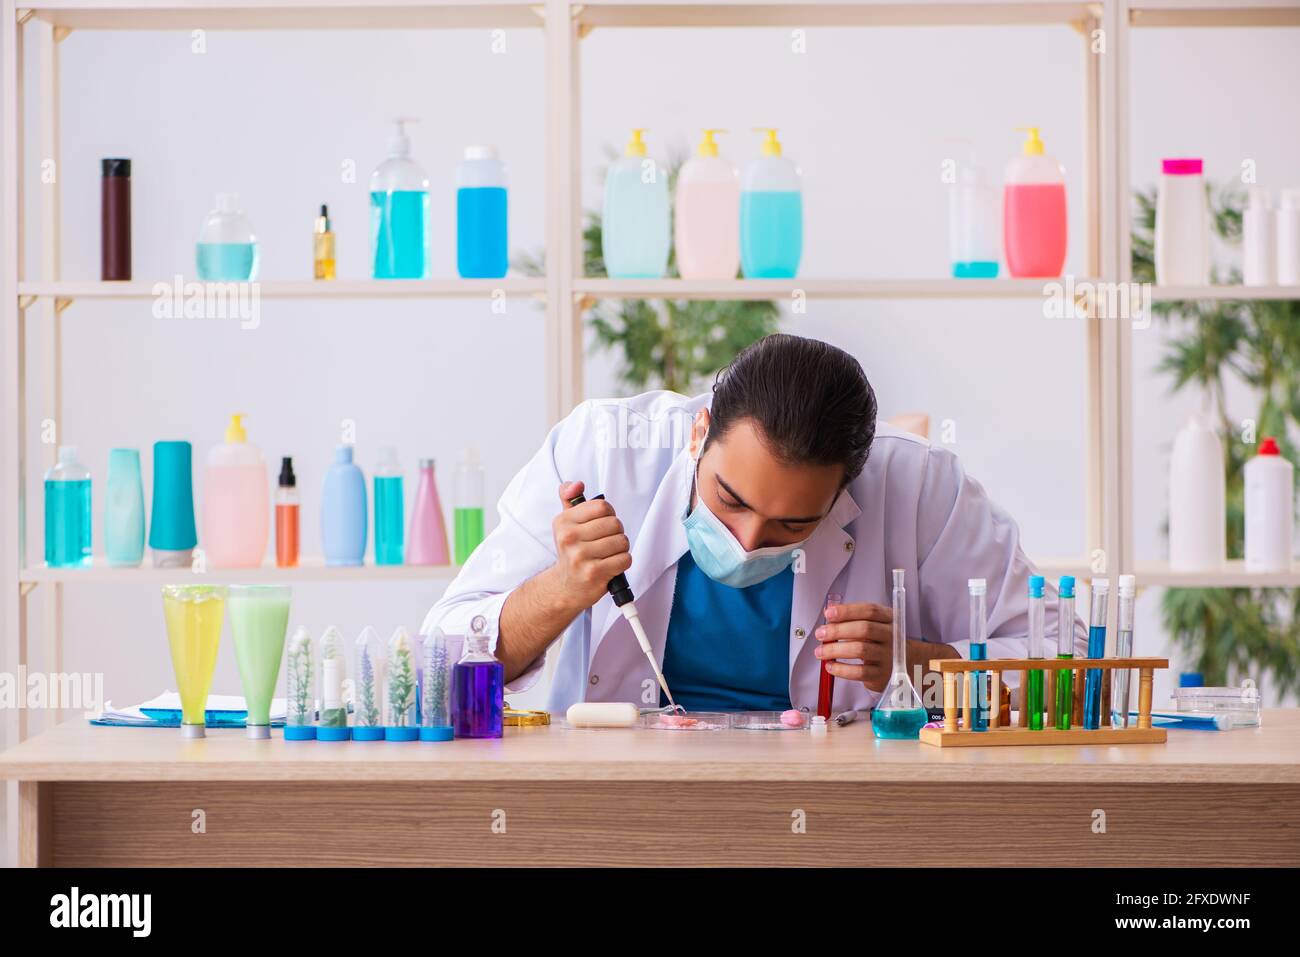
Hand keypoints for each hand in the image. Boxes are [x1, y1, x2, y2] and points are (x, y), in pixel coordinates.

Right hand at [547, 480, 632, 611]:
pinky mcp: (594, 573)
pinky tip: (611, 565)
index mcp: (563, 522)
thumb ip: (570, 498)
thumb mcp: (566, 523)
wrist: (566, 587)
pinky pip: (625, 559)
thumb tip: (576, 484)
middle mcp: (569, 538)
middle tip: (606, 541)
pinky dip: (623, 562)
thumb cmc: (572, 552)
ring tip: (608, 554)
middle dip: (616, 532)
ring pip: (622, 541)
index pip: (602, 506)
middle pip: (615, 523)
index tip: (602, 524)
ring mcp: (580, 556)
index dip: (609, 514)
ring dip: (621, 548)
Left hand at [815, 602, 892, 691]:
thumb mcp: (875, 624)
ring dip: (835, 650)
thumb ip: (853, 617)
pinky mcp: (882, 674)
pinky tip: (831, 666)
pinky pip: (859, 672)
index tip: (829, 613)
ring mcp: (888, 656)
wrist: (909, 663)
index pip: (870, 610)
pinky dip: (841, 669)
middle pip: (864, 629)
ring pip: (860, 650)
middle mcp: (892, 636)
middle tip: (820, 634)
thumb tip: (829, 613)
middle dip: (838, 630)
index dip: (848, 610)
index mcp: (889, 619)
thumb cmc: (883, 641)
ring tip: (820, 652)